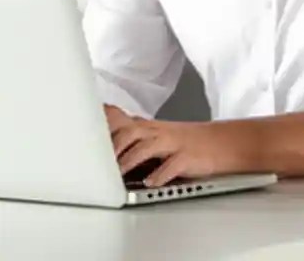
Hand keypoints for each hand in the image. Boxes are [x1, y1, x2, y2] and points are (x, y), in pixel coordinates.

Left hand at [108, 115, 255, 187]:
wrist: (220, 143)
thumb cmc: (184, 141)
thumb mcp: (156, 133)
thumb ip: (130, 133)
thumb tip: (103, 129)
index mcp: (149, 128)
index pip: (121, 122)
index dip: (102, 127)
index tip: (82, 135)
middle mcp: (159, 133)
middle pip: (131, 132)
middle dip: (113, 146)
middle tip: (98, 162)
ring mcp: (174, 144)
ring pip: (148, 146)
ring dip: (131, 159)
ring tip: (118, 174)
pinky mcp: (188, 157)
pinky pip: (173, 164)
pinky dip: (161, 174)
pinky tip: (151, 182)